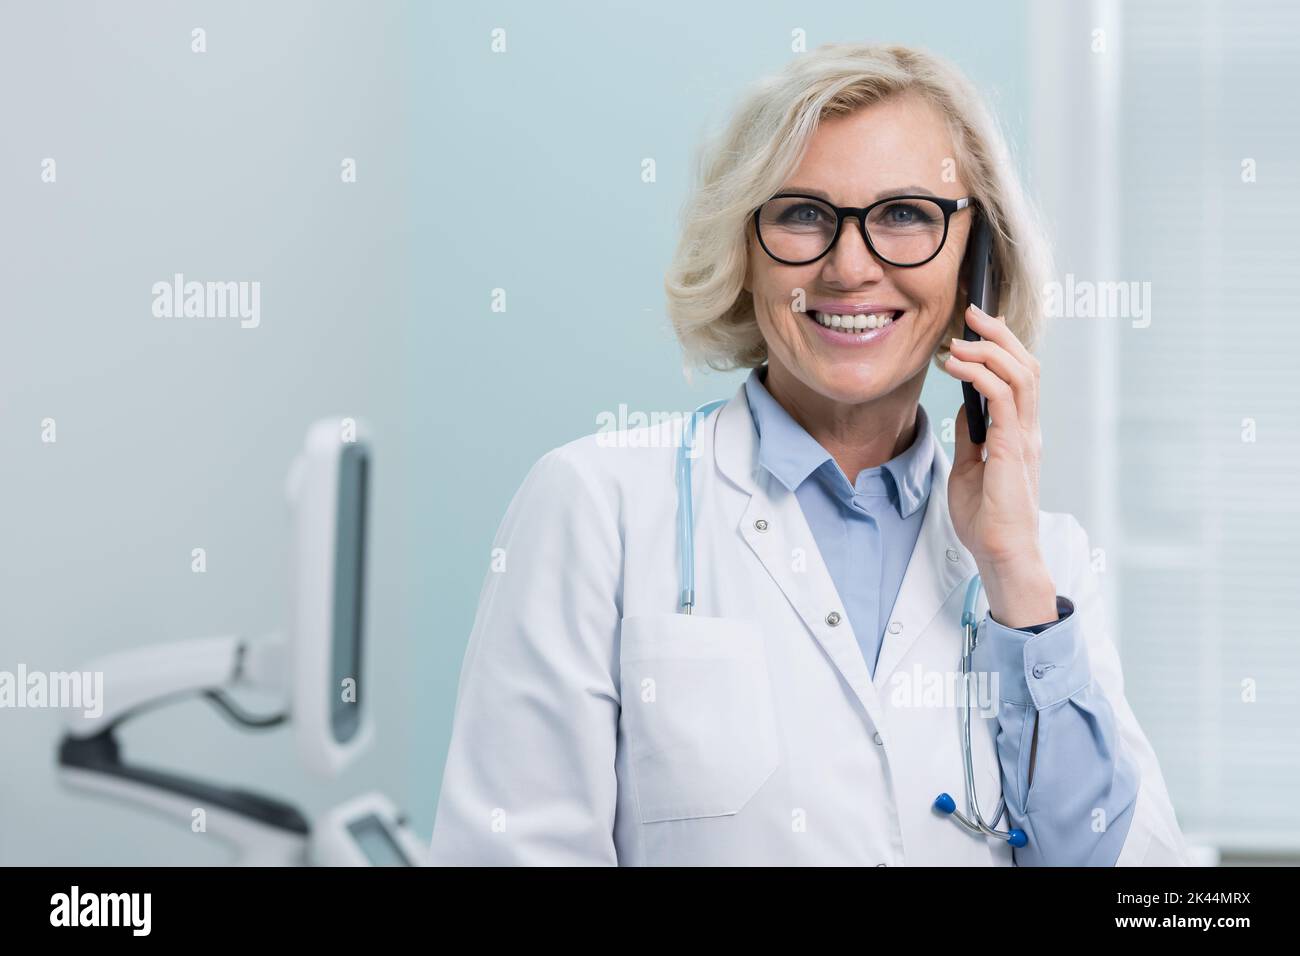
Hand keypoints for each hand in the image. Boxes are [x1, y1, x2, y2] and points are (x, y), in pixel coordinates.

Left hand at [944, 305, 1056, 627]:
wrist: (999, 553)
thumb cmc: (986, 519)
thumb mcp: (968, 468)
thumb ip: (971, 436)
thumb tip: (964, 408)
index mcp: (1019, 433)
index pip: (1019, 376)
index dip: (1000, 346)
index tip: (973, 328)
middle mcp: (1027, 429)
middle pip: (1025, 365)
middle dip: (999, 333)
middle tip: (971, 312)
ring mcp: (1024, 437)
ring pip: (1019, 374)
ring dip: (988, 348)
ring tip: (957, 339)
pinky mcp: (1013, 448)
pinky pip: (1004, 398)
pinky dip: (981, 374)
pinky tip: (958, 366)